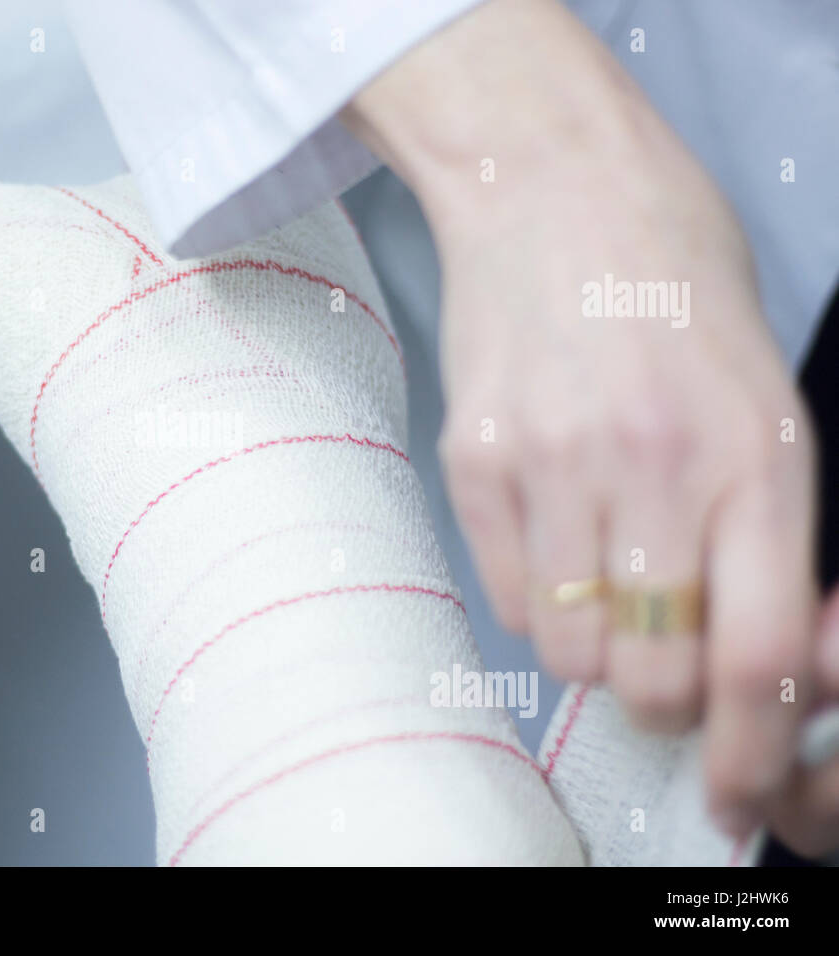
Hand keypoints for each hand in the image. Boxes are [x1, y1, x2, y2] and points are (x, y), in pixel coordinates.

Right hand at [342, 0, 829, 850]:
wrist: (554, 189)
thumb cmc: (675, 283)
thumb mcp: (766, 399)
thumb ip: (767, 532)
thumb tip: (759, 657)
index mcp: (755, 455)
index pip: (759, 656)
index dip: (749, 750)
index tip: (733, 790)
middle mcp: (652, 468)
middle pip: (652, 678)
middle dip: (663, 705)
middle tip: (660, 669)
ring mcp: (552, 464)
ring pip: (570, 652)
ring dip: (593, 649)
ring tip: (600, 582)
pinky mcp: (475, 458)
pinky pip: (503, 596)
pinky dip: (533, 601)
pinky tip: (550, 535)